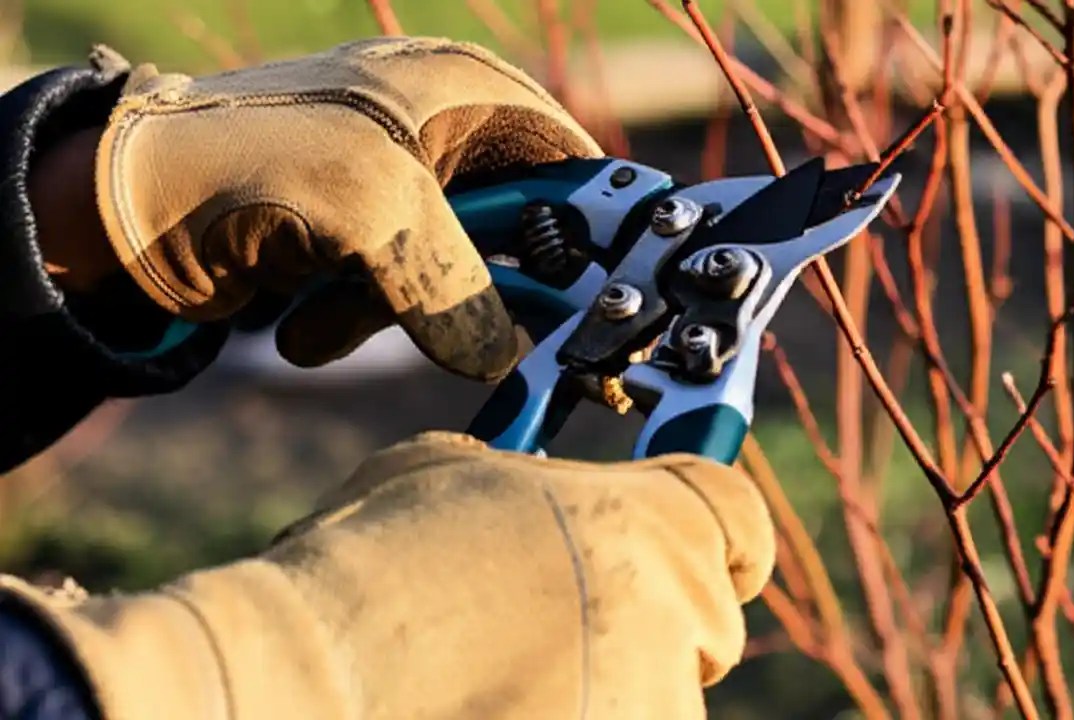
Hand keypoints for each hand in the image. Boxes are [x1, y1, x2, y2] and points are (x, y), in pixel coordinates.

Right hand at [0, 432, 775, 718]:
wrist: (314, 679)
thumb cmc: (371, 567)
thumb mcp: (451, 471)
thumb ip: (532, 475)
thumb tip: (538, 485)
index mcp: (649, 517)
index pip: (739, 516)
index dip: (724, 534)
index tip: (718, 556)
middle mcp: (674, 610)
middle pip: (703, 613)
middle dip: (648, 617)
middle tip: (558, 621)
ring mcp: (654, 703)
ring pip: (662, 690)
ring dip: (610, 681)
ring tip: (507, 674)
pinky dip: (581, 712)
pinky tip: (504, 703)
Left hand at [56, 37, 601, 379]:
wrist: (113, 205)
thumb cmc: (236, 162)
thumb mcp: (369, 209)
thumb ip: (455, 284)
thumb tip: (506, 355)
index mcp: (463, 91)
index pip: (573, 165)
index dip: (595, 238)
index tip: (600, 311)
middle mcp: (443, 134)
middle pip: (522, 232)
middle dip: (487, 295)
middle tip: (478, 348)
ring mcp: (399, 188)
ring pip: (460, 277)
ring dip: (404, 318)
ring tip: (334, 320)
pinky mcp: (360, 238)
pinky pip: (401, 297)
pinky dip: (360, 322)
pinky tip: (304, 331)